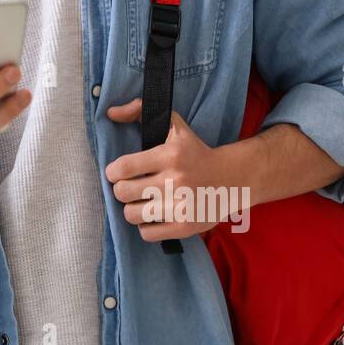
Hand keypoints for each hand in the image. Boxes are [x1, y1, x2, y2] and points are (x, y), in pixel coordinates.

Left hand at [103, 98, 230, 241]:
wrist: (232, 178)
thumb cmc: (195, 151)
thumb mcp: (173, 126)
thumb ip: (140, 111)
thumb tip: (111, 112)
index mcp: (170, 156)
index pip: (124, 167)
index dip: (113, 172)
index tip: (117, 173)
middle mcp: (176, 181)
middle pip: (123, 193)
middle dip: (121, 190)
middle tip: (130, 187)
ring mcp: (181, 207)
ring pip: (132, 215)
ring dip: (132, 208)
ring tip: (142, 201)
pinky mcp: (186, 227)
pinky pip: (147, 233)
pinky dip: (145, 226)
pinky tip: (153, 215)